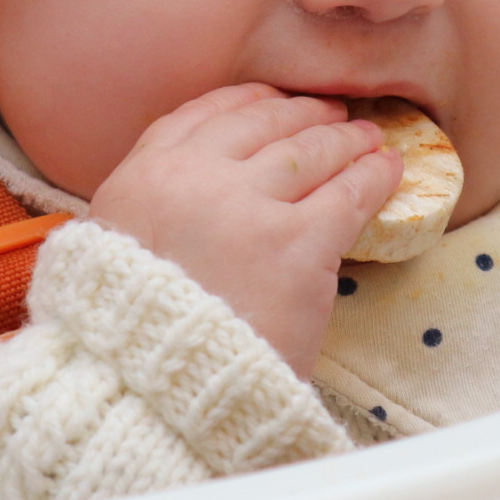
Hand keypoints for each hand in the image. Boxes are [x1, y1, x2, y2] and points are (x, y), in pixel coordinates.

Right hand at [89, 84, 402, 373]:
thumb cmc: (131, 340)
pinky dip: (373, 176)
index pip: (202, 116)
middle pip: (262, 126)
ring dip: (344, 138)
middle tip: (329, 114)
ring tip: (365, 137)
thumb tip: (178, 194)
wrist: (152, 396)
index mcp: (139, 178)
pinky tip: (389, 170)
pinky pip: (348, 194)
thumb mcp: (109, 255)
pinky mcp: (297, 246)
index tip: (271, 103)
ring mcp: (249, 208)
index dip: (247, 104)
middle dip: (302, 116)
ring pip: (310, 151)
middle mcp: (193, 179)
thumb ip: (145, 212)